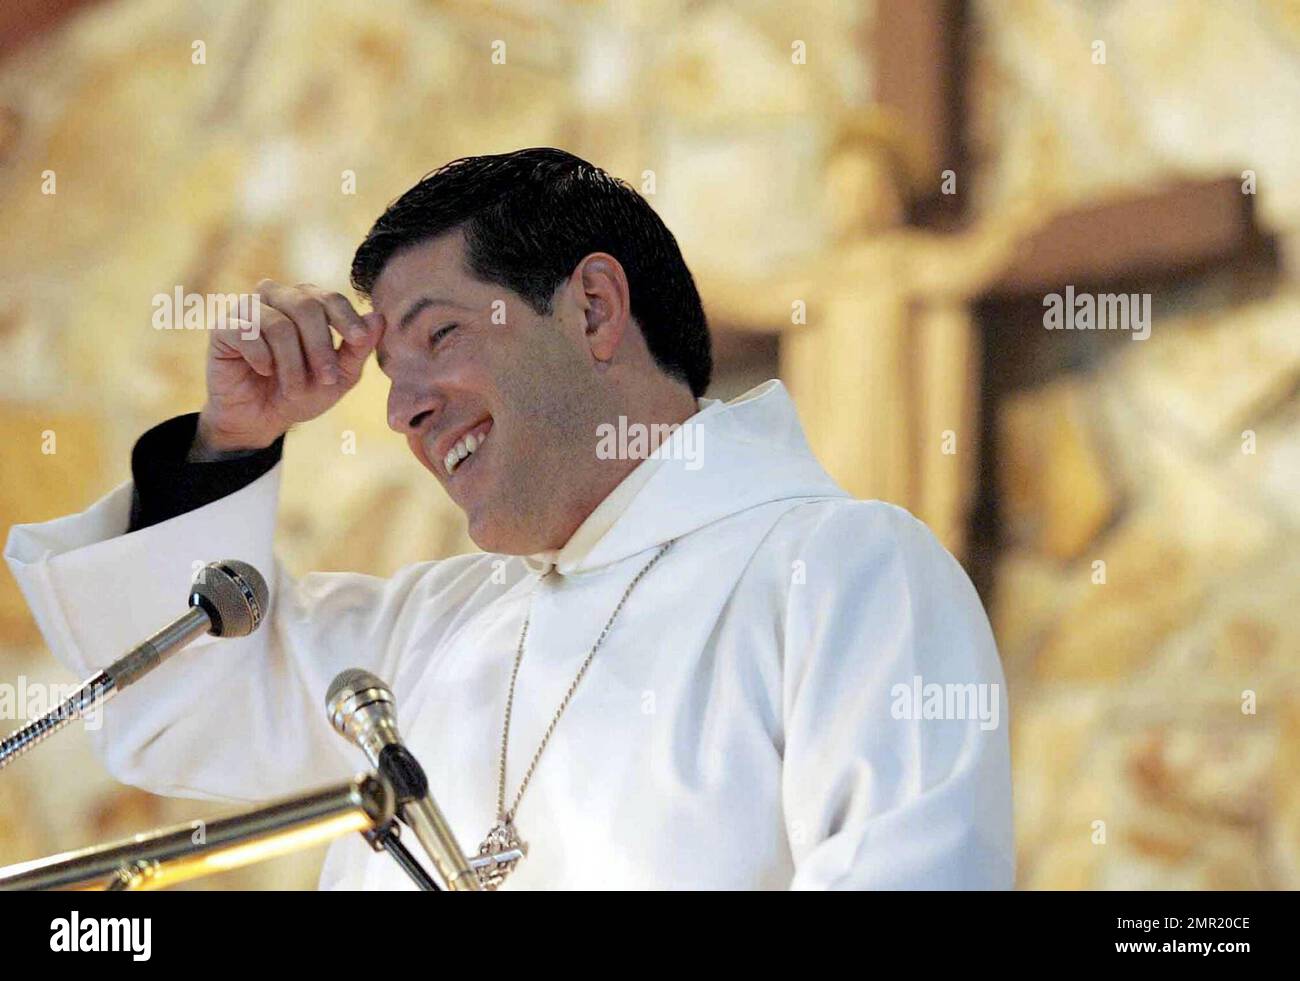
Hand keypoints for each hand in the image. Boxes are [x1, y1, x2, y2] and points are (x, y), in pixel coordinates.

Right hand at [191, 280, 382, 457]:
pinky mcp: (224, 328)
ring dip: (292, 362)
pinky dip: (262, 359)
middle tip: (327, 379)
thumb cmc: (302, 392)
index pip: (330, 298)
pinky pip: (246, 334)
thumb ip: (358, 349)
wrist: (262, 419)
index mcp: (308, 303)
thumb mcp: (339, 377)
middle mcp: (278, 298)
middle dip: (320, 347)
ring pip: (278, 324)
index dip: (346, 318)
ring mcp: (248, 309)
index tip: (358, 340)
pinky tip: (264, 372)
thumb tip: (379, 318)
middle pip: (306, 305)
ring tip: (293, 387)